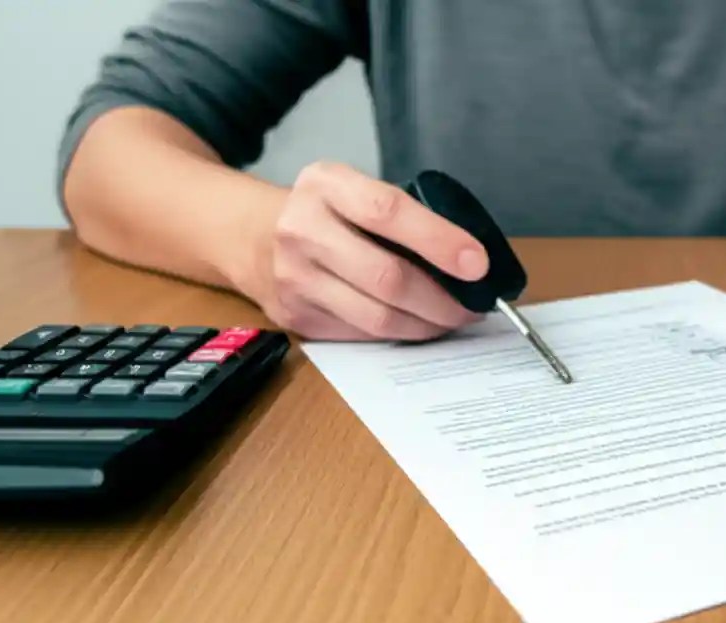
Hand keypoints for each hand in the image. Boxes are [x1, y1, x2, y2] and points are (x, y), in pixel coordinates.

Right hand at [250, 161, 487, 340]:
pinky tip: (418, 325)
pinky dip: (399, 334)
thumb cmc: (321, 211)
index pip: (389, 212)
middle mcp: (303, 230)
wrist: (248, 236)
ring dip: (427, 325)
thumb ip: (399, 212)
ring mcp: (295, 279)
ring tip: (453, 319)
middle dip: (443, 299)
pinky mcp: (296, 317)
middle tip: (474, 305)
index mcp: (326, 185)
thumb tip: (467, 257)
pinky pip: (362, 334)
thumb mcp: (350, 188)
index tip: (477, 264)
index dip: (439, 241)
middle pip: (388, 277)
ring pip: (378, 317)